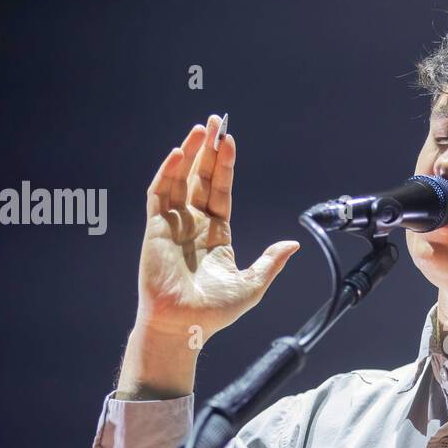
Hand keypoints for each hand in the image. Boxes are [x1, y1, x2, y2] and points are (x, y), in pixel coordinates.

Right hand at [137, 114, 298, 340]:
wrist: (184, 326)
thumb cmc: (215, 312)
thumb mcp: (252, 284)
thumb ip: (271, 261)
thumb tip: (293, 244)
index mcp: (216, 234)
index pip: (221, 192)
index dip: (225, 167)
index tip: (231, 141)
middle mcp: (194, 225)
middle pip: (201, 178)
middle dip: (209, 150)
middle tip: (216, 121)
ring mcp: (173, 225)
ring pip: (180, 180)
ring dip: (189, 154)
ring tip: (201, 129)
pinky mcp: (155, 229)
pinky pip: (159, 195)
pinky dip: (167, 173)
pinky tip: (179, 153)